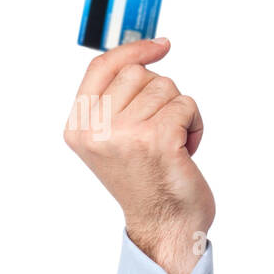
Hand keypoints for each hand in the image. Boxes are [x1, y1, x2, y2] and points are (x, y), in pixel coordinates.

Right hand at [63, 37, 213, 273]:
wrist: (167, 227)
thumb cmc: (148, 184)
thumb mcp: (115, 140)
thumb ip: (116, 102)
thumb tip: (142, 55)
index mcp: (78, 128)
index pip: (101, 67)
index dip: (132, 51)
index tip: (160, 46)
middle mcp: (96, 130)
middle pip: (139, 73)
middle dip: (161, 95)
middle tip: (163, 130)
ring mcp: (125, 134)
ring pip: (166, 87)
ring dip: (180, 112)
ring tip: (173, 145)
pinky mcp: (157, 139)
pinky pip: (186, 105)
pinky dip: (195, 124)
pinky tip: (186, 151)